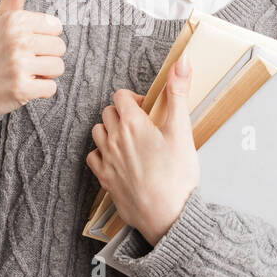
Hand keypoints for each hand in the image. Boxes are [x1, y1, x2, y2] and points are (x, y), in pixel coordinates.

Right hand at [0, 0, 65, 130]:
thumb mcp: (0, 16)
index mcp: (16, 19)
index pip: (56, 27)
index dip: (43, 37)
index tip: (23, 43)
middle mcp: (18, 39)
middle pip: (60, 48)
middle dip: (45, 56)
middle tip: (22, 60)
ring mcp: (19, 65)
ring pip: (58, 67)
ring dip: (44, 74)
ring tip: (23, 73)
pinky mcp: (21, 89)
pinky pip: (51, 88)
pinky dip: (39, 91)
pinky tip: (21, 86)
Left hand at [86, 54, 198, 245]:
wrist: (168, 215)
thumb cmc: (178, 175)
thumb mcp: (183, 130)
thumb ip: (179, 93)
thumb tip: (183, 60)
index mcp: (133, 123)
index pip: (121, 95)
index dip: (134, 98)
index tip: (148, 108)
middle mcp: (114, 138)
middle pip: (108, 112)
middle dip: (122, 113)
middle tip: (142, 124)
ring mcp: (107, 159)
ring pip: (97, 132)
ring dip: (110, 131)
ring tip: (129, 140)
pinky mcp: (105, 179)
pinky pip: (93, 157)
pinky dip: (102, 153)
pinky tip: (118, 159)